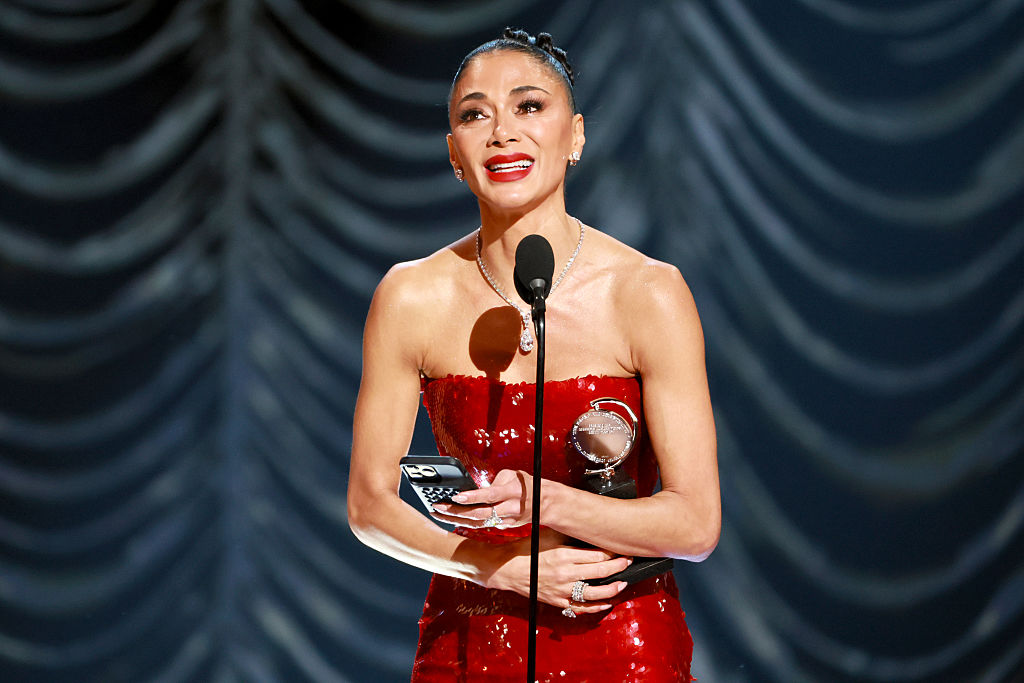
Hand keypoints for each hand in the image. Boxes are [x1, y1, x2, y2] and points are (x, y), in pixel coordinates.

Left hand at [431, 469, 532, 527]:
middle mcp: (509, 508)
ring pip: (478, 523)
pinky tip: (451, 518)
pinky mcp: (504, 526)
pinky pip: (482, 525)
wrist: (544, 503)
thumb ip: (495, 482)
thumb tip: (476, 489)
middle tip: (438, 507)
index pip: (489, 496)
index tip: (456, 496)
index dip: (472, 497)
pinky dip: (466, 522)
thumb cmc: (526, 485)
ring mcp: (507, 520)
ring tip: (439, 514)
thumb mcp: (513, 475)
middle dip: (456, 512)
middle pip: (480, 514)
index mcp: (512, 492)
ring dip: (456, 519)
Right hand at [485, 528, 630, 612]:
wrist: (507, 568)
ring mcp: (562, 590)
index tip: (620, 548)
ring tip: (623, 583)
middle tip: (627, 561)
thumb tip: (589, 532)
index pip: (596, 555)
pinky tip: (607, 602)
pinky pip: (581, 607)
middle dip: (618, 566)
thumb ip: (569, 536)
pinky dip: (596, 606)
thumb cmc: (527, 549)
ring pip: (594, 593)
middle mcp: (565, 574)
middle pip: (600, 572)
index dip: (612, 552)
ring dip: (612, 588)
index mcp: (563, 555)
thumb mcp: (548, 536)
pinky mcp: (557, 601)